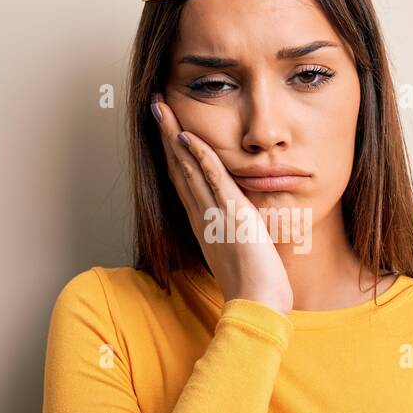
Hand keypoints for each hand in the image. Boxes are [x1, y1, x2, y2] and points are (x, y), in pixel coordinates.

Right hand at [150, 92, 292, 315]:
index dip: (173, 153)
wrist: (257, 305)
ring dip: (174, 135)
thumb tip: (237, 227)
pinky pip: (212, 179)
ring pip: (187, 167)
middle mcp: (202, 216)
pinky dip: (199, 157)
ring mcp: (213, 214)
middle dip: (165, 135)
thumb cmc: (255, 287)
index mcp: (203, 224)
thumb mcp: (241, 253)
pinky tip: (187, 136)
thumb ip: (235, 236)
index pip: (184, 180)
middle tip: (155, 107)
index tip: (166, 129)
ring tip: (161, 109)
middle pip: (177, 167)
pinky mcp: (231, 214)